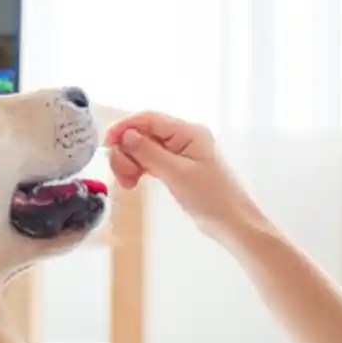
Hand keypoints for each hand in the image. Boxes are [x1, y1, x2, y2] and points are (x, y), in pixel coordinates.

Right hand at [104, 111, 271, 241]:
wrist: (233, 223)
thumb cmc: (212, 198)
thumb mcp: (177, 174)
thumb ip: (149, 152)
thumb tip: (125, 134)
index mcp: (189, 132)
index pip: (149, 119)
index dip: (125, 127)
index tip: (107, 144)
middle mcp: (185, 138)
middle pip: (144, 134)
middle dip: (127, 151)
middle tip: (123, 175)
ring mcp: (182, 154)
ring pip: (144, 150)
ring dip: (130, 163)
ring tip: (128, 184)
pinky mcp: (178, 169)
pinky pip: (151, 162)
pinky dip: (139, 170)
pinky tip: (133, 183)